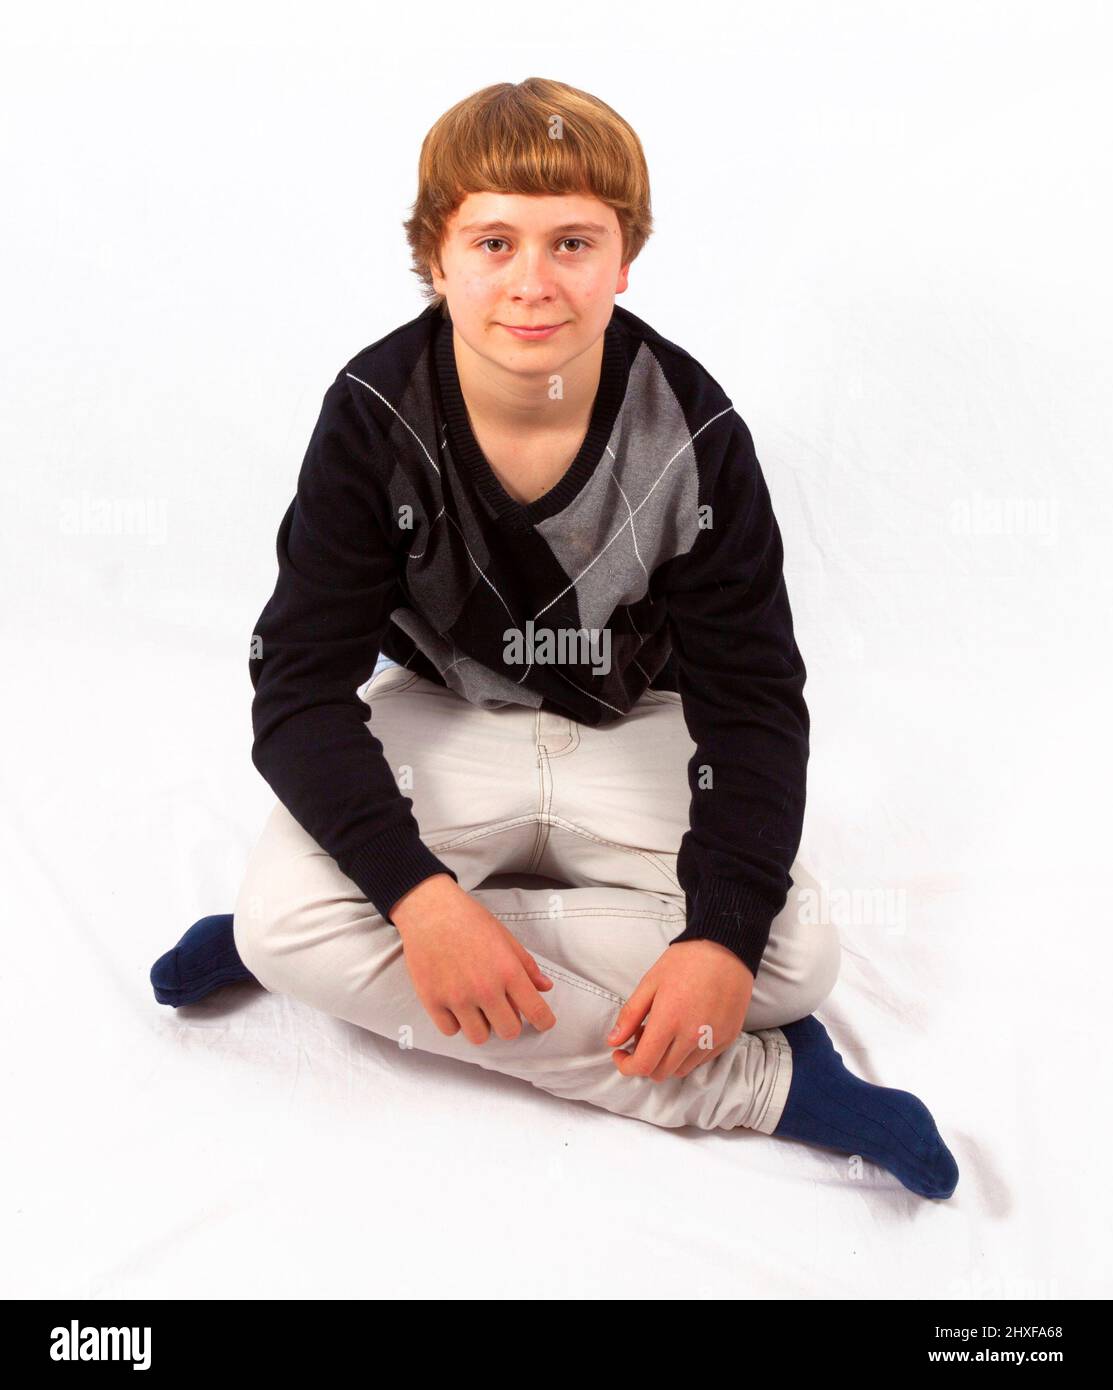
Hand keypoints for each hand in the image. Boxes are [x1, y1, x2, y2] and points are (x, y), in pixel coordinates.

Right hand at [390, 874, 556, 1043]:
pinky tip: (455, 1006)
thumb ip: (526, 965)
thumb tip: (545, 987)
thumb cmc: (469, 920)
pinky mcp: (432, 1001)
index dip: (544, 1022)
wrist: (429, 910)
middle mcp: (485, 988)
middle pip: (508, 1031)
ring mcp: (457, 997)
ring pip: (479, 1037)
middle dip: (510, 1024)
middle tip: (503, 1011)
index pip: (536, 1011)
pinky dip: (455, 1022)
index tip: (543, 1023)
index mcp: (508, 971)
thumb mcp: (505, 937)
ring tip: (476, 1008)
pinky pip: (450, 1030)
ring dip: (482, 1025)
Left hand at [606, 940, 753, 1081]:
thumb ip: (630, 1014)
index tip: (621, 1054)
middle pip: (661, 1072)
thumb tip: (613, 1041)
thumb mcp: (650, 982)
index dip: (626, 1066)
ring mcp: (713, 1040)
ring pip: (682, 1070)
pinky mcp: (728, 1038)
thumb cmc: (686, 961)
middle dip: (645, 1062)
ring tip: (666, 1032)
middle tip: (642, 1036)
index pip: (644, 1065)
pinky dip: (687, 1054)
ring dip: (667, 1059)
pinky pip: (702, 1060)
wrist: (727, 948)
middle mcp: (693, 1037)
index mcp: (669, 1021)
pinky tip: (685, 1030)